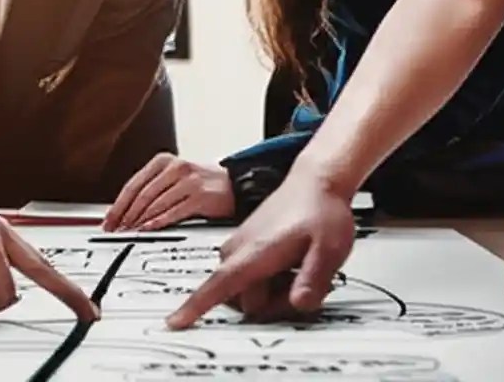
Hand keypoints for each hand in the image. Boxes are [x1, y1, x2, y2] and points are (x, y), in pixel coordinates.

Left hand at [103, 154, 234, 231]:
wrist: (234, 184)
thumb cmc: (201, 183)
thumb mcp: (173, 178)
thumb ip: (152, 189)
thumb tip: (125, 211)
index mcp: (163, 161)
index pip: (133, 184)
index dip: (118, 205)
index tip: (108, 220)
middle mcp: (175, 168)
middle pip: (142, 195)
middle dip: (125, 216)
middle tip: (116, 230)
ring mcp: (189, 181)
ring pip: (156, 204)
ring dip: (139, 221)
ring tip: (129, 233)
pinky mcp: (200, 197)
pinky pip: (174, 212)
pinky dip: (158, 222)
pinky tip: (149, 229)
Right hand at [166, 157, 354, 328]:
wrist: (315, 181)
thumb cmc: (321, 210)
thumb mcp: (329, 249)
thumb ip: (314, 280)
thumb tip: (299, 305)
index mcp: (254, 253)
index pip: (218, 286)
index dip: (195, 308)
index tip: (174, 322)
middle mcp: (239, 250)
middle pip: (247, 302)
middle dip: (275, 304)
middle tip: (307, 283)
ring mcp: (240, 247)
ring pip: (250, 290)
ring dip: (274, 291)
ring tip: (301, 268)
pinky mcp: (245, 246)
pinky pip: (251, 277)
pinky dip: (272, 279)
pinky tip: (294, 264)